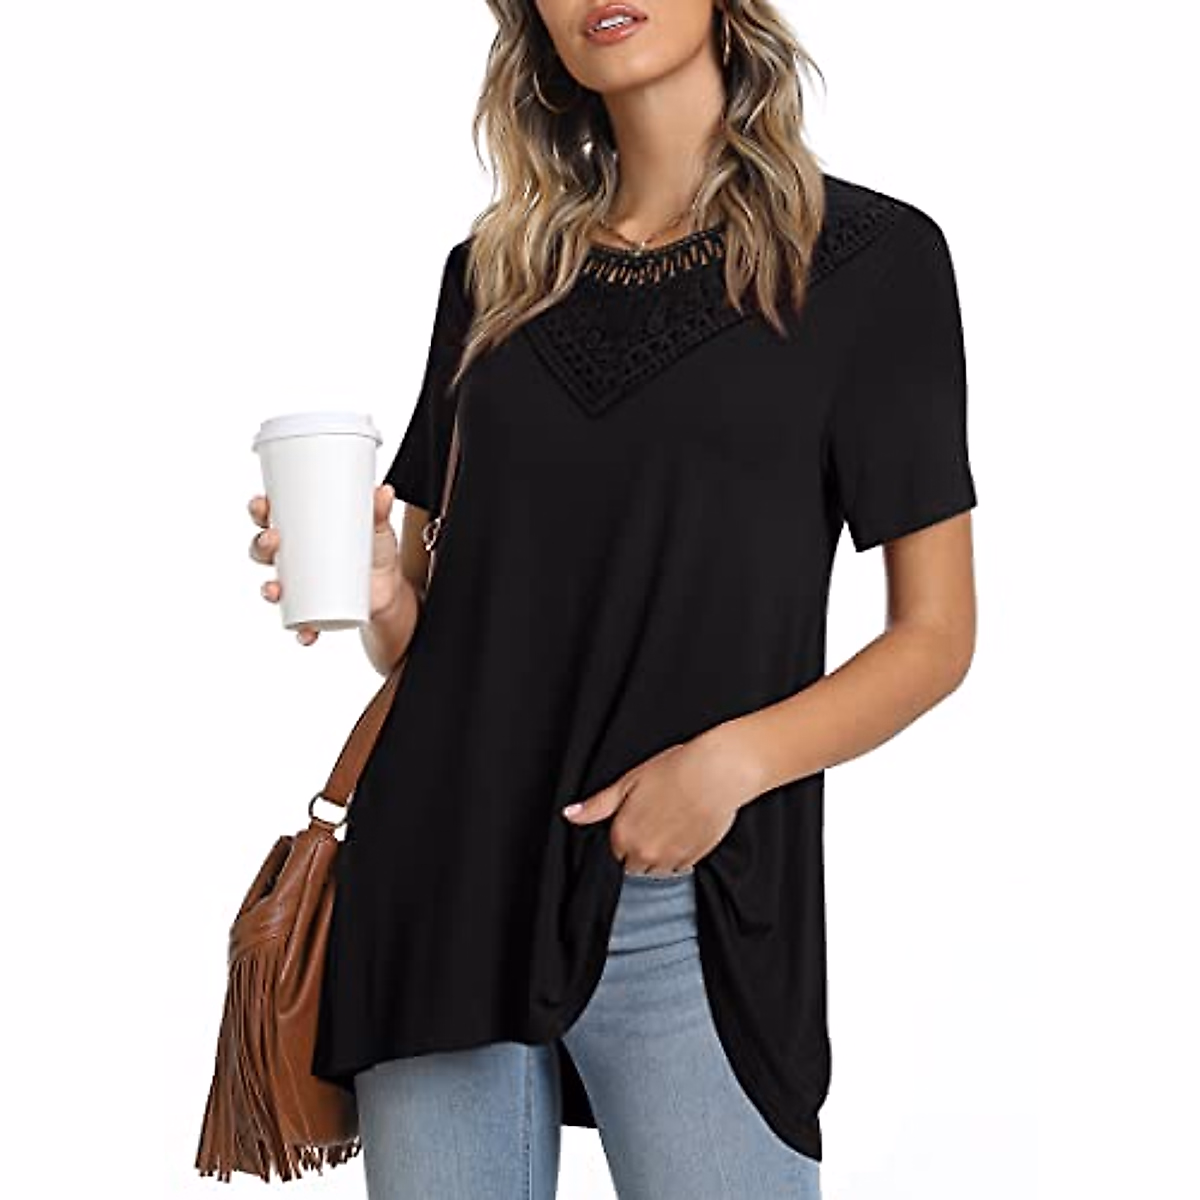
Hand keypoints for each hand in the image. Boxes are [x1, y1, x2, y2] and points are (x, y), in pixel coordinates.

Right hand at [247, 484, 404, 644]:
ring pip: (274, 586)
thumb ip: (378, 510)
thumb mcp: (377, 528)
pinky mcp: (315, 610)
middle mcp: (294, 559)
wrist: (391, 589)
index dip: (259, 510)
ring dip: (269, 588)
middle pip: (263, 550)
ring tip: (276, 588)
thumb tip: (383, 492)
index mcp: (301, 531)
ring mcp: (301, 586)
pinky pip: (301, 623)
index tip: (262, 505)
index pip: (270, 517)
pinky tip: (306, 632)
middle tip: (273, 540)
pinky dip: (302, 630)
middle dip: (260, 545)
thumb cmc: (375, 550)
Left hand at [562, 728, 763, 874]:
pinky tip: (684, 830)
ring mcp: (670, 860)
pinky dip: (678, 856)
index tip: (636, 820)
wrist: (716, 773)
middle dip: (639, 850)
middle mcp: (644, 854)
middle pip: (633, 866)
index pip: (614, 853)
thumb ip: (598, 805)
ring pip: (656, 870)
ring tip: (670, 826)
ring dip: (658, 856)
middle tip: (654, 821)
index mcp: (623, 836)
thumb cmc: (673, 770)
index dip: (624, 836)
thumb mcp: (628, 782)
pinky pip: (679, 868)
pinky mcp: (693, 860)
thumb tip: (570, 815)